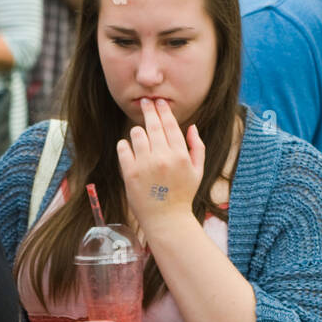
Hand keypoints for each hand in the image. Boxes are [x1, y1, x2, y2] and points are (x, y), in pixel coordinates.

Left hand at [117, 98, 204, 236]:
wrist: (166, 220)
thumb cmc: (182, 195)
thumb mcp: (197, 171)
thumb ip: (197, 147)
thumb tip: (192, 127)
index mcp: (180, 154)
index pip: (170, 125)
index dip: (164, 110)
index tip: (159, 102)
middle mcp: (163, 157)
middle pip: (153, 125)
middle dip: (149, 110)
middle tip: (146, 102)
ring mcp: (145, 165)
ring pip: (137, 134)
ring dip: (138, 131)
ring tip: (140, 134)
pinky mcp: (130, 173)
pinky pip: (123, 148)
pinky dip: (125, 145)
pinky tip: (129, 147)